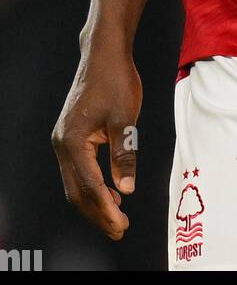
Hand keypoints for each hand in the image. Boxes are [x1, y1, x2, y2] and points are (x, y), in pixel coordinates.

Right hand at [52, 45, 141, 240]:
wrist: (104, 54)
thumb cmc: (116, 80)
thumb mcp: (125, 118)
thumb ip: (124, 155)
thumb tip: (126, 190)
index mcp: (72, 141)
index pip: (89, 185)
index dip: (105, 208)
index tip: (121, 225)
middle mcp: (62, 144)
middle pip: (77, 191)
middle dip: (98, 213)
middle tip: (120, 230)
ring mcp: (64, 141)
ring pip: (76, 183)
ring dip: (95, 202)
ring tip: (118, 218)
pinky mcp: (72, 137)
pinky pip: (80, 170)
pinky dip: (94, 186)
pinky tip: (112, 194)